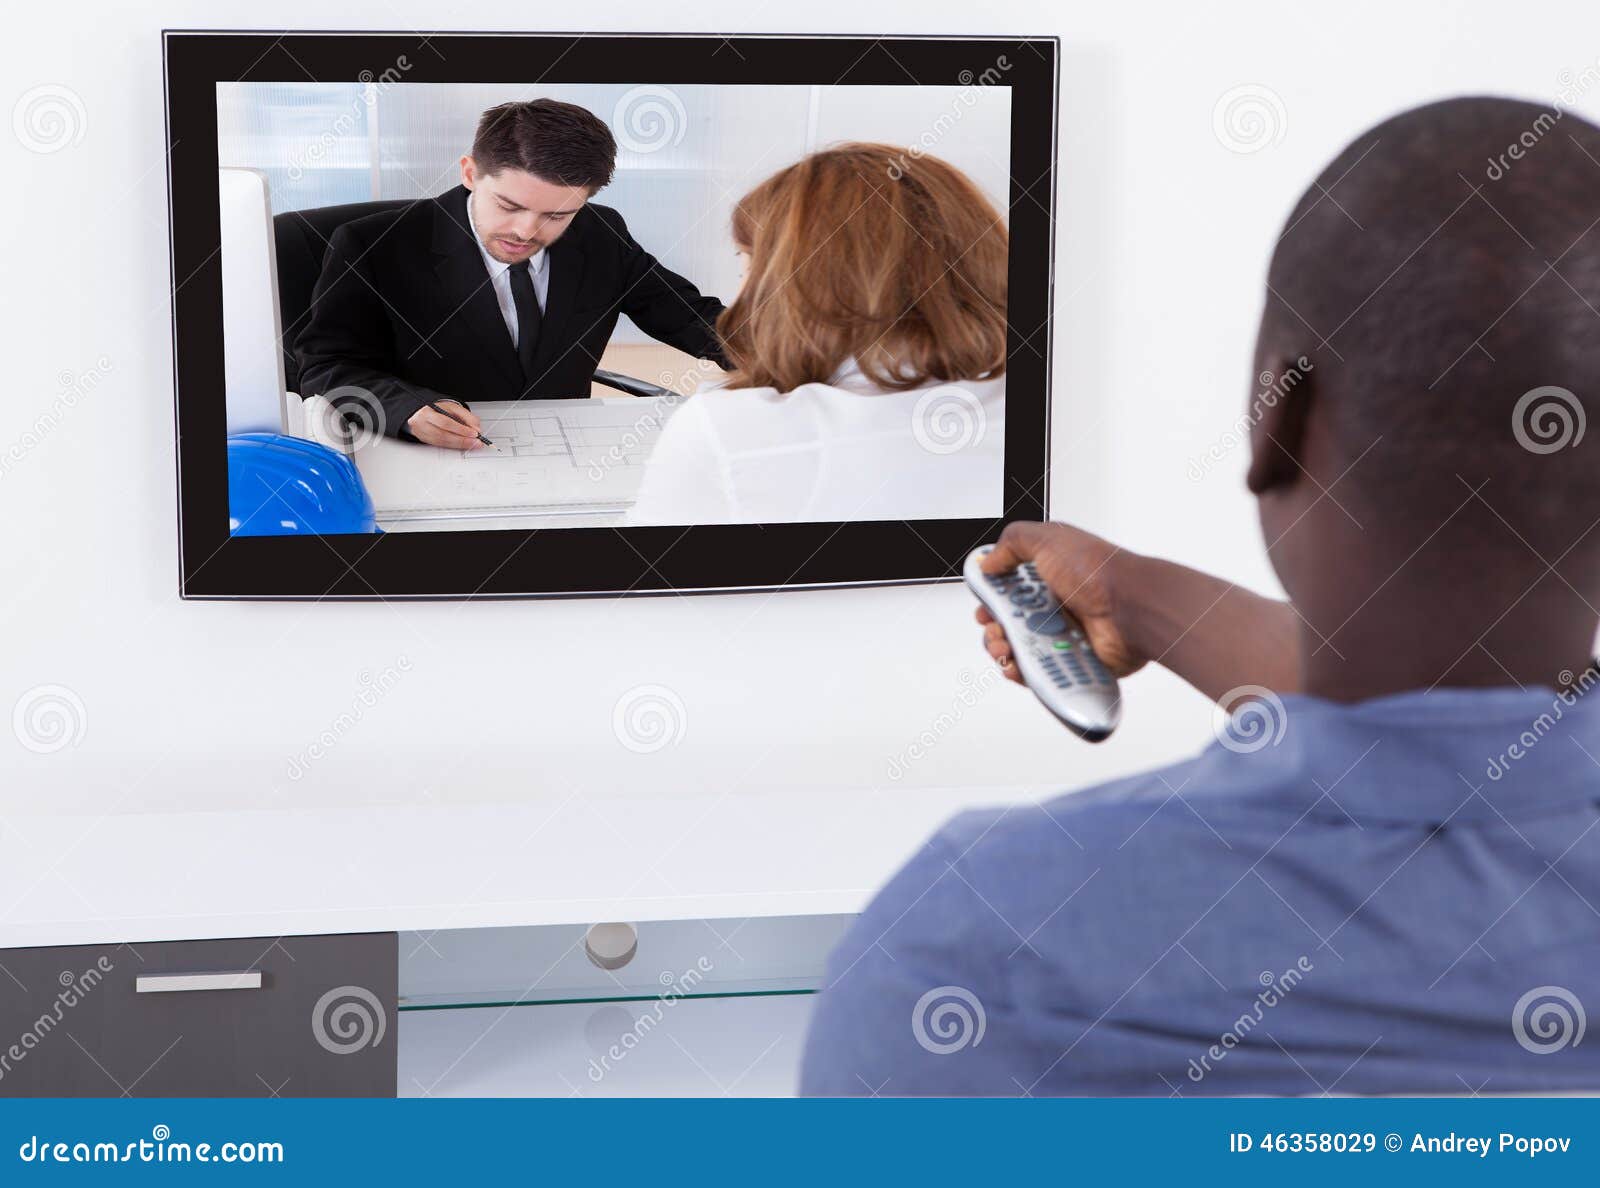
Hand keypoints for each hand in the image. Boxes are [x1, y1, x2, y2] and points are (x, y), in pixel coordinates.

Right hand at [406, 400, 482, 448]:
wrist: (421, 413)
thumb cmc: (438, 409)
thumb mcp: (453, 407)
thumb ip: (466, 416)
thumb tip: (477, 428)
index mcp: (428, 412)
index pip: (446, 422)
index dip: (461, 429)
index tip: (474, 433)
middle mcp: (423, 423)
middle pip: (443, 435)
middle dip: (462, 440)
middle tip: (475, 442)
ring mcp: (422, 433)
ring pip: (442, 442)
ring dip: (459, 445)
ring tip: (471, 444)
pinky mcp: (425, 440)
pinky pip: (440, 446)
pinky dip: (453, 446)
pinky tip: (462, 446)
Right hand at [976, 521, 1147, 685]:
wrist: (1131, 605)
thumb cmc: (1099, 571)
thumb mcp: (1048, 538)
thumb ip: (1012, 543)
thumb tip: (988, 560)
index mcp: (1047, 577)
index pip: (1008, 590)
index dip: (991, 599)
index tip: (984, 605)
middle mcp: (1055, 605)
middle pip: (1009, 623)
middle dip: (993, 628)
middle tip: (995, 628)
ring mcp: (1062, 635)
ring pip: (1020, 650)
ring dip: (1004, 651)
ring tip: (1006, 648)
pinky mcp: (1071, 661)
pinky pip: (1040, 673)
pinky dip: (1025, 673)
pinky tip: (1020, 665)